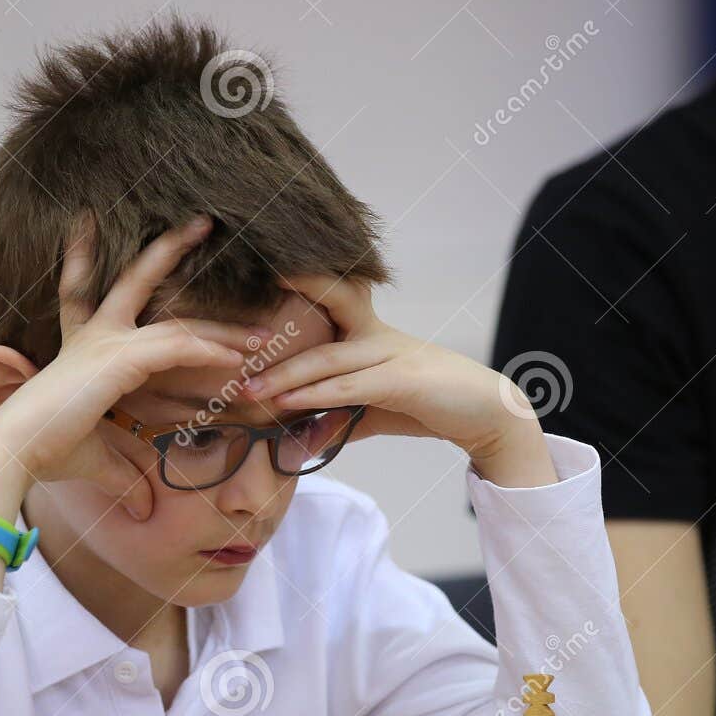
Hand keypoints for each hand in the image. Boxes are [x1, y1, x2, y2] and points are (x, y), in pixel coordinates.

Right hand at [0, 215, 270, 521]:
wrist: (15, 450)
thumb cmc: (45, 451)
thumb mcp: (97, 459)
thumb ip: (127, 475)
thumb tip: (148, 508)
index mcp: (81, 346)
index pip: (81, 293)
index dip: (80, 259)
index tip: (81, 224)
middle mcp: (94, 334)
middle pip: (136, 276)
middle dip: (169, 247)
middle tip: (202, 221)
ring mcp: (107, 342)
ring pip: (178, 323)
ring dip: (224, 329)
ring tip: (263, 332)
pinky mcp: (120, 359)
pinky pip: (178, 348)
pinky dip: (210, 354)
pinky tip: (238, 362)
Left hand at [245, 275, 557, 486]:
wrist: (488, 413)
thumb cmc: (428, 404)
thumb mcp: (374, 412)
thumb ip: (335, 420)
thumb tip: (296, 441)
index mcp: (369, 331)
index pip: (329, 294)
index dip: (297, 278)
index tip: (256, 273)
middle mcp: (377, 334)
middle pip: (319, 320)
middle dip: (275, 333)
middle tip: (227, 345)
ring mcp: (391, 355)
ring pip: (328, 359)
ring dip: (284, 376)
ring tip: (247, 390)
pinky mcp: (403, 381)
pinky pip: (350, 387)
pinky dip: (316, 396)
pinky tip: (288, 403)